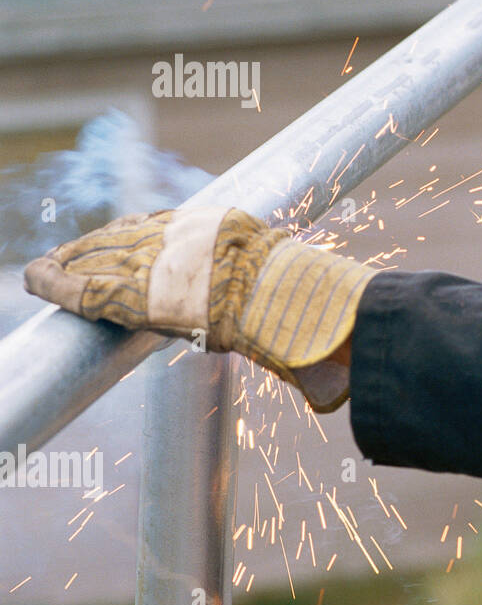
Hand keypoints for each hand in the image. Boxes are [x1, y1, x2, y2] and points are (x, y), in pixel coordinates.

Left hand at [23, 206, 375, 411]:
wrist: (285, 301)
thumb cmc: (305, 305)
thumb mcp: (298, 290)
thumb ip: (288, 309)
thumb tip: (322, 380)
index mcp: (216, 226)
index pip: (161, 224)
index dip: (134, 231)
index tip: (120, 236)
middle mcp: (179, 235)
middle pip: (122, 234)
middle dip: (94, 244)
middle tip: (70, 252)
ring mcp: (152, 261)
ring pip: (96, 255)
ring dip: (69, 261)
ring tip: (46, 269)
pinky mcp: (128, 292)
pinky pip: (81, 285)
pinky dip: (55, 283)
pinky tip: (36, 281)